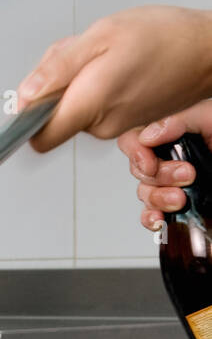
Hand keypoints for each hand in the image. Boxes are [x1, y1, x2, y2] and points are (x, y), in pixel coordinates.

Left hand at [16, 6, 211, 152]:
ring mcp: (117, 125)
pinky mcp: (127, 120)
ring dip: (76, 77)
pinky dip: (94, 81)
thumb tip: (26, 95)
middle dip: (55, 81)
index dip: (26, 116)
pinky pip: (94, 103)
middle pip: (53, 113)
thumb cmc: (165, 37)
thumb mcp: (100, 36)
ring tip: (103, 53)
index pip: (39, 138)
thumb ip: (57, 68)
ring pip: (73, 105)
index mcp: (91, 105)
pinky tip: (115, 62)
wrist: (210, 49)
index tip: (30, 94)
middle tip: (79, 53)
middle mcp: (103, 124)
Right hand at [117, 99, 211, 231]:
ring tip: (181, 199)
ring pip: (146, 195)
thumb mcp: (211, 118)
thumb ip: (179, 121)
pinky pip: (156, 217)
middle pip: (139, 172)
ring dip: (158, 200)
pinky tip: (161, 220)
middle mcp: (171, 162)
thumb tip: (149, 135)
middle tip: (188, 175)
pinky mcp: (187, 209)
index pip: (135, 142)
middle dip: (159, 177)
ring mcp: (177, 187)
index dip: (136, 153)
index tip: (150, 162)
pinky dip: (152, 220)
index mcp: (173, 137)